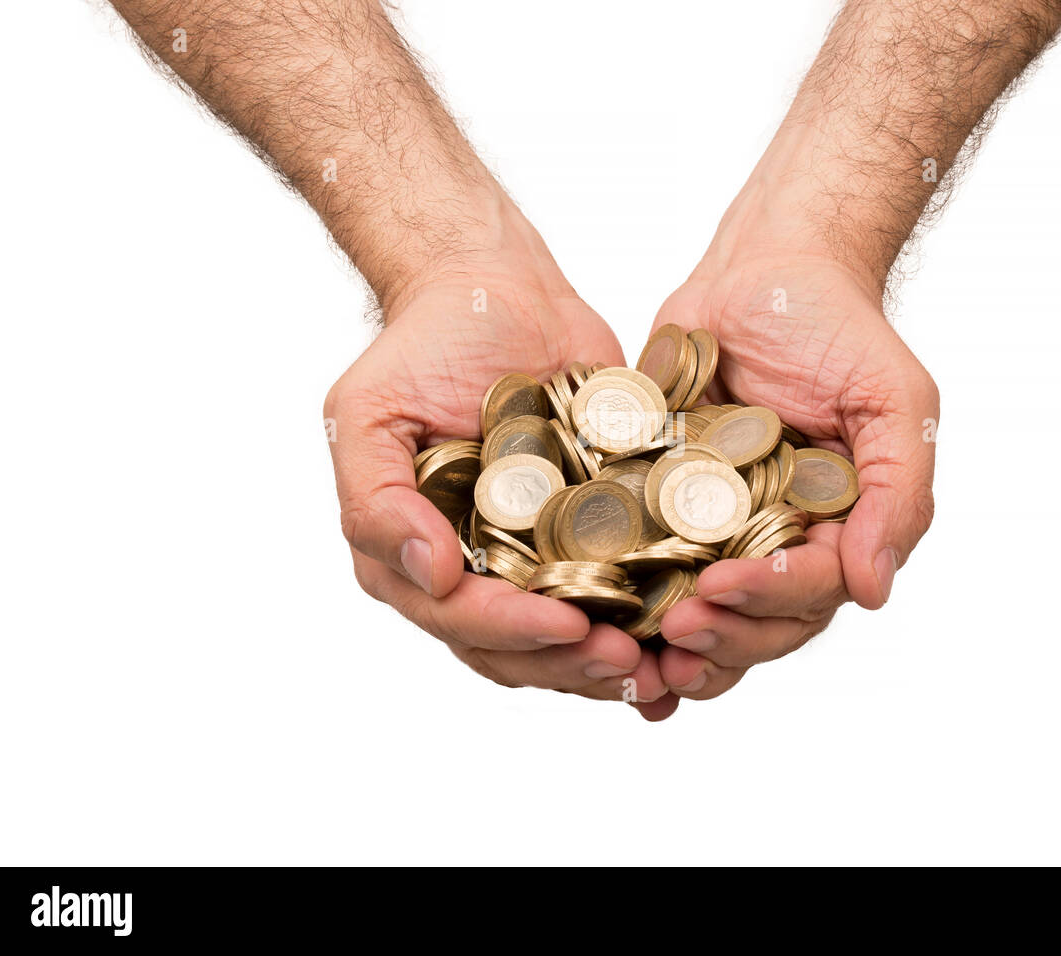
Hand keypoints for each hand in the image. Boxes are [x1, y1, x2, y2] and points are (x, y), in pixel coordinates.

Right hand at [324, 240, 675, 715]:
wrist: (496, 289)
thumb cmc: (421, 349)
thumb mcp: (369, 416)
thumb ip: (376, 502)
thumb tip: (432, 575)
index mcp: (418, 557)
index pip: (461, 619)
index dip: (513, 630)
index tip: (568, 626)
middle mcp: (476, 571)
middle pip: (520, 649)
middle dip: (574, 664)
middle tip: (631, 662)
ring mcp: (537, 555)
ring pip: (573, 636)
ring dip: (616, 661)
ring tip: (669, 669)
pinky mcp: (596, 530)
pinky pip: (624, 587)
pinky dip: (653, 619)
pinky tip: (691, 633)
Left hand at [648, 190, 938, 702]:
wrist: (766, 266)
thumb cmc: (841, 329)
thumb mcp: (894, 403)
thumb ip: (897, 495)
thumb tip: (874, 592)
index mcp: (838, 531)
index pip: (811, 591)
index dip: (769, 600)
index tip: (722, 587)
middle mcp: (779, 541)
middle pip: (755, 622)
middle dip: (718, 637)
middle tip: (675, 634)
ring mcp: (717, 527)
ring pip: (700, 609)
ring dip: (672, 641)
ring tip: (635, 651)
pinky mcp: (659, 502)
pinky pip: (642, 559)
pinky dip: (625, 598)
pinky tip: (595, 619)